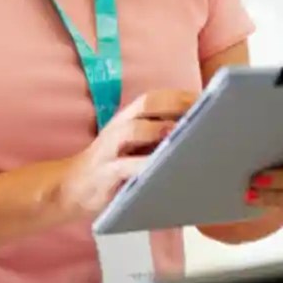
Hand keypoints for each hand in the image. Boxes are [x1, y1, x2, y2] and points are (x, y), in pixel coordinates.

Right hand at [57, 90, 198, 218]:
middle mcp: (119, 126)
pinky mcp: (104, 173)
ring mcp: (109, 149)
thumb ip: (159, 139)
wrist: (72, 188)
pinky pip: (124, 167)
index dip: (182, 95)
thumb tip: (200, 136)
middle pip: (147, 104)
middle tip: (202, 110)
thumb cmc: (113, 167)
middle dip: (175, 103)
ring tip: (180, 134)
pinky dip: (142, 166)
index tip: (211, 98)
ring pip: (132, 130)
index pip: (157, 97)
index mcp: (130, 118)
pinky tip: (160, 170)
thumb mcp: (135, 148)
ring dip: (156, 129)